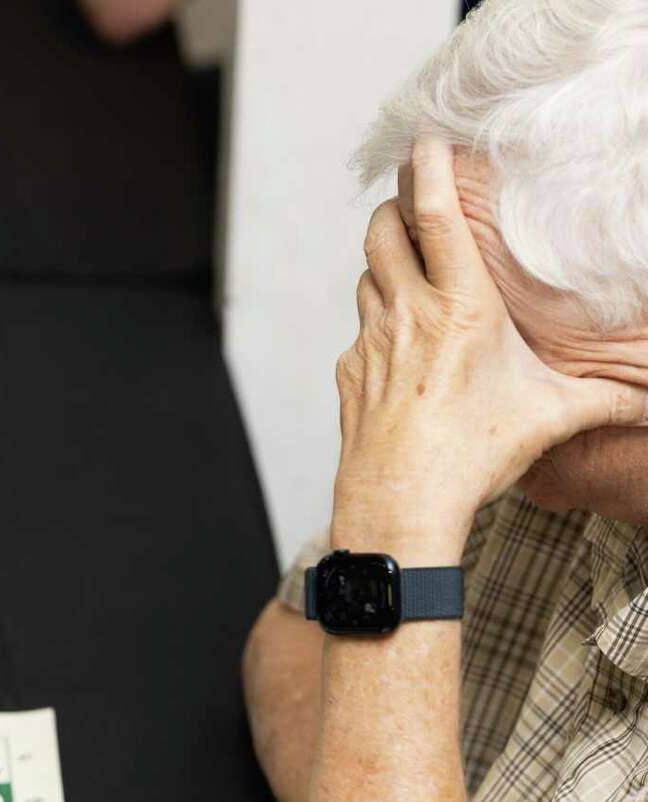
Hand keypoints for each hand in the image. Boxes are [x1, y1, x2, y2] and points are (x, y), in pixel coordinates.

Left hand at [331, 137, 645, 553]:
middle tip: (416, 204)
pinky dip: (378, 320)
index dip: (429, 171)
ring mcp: (370, 342)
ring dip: (385, 263)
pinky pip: (359, 329)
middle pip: (381, 232)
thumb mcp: (550, 417)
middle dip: (395, 208)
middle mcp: (408, 315)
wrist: (400, 505)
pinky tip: (402, 340)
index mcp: (460, 308)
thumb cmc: (473, 458)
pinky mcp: (349, 371)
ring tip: (415, 267)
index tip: (426, 142)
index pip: (436, 218)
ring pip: (366, 276)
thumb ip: (606, 397)